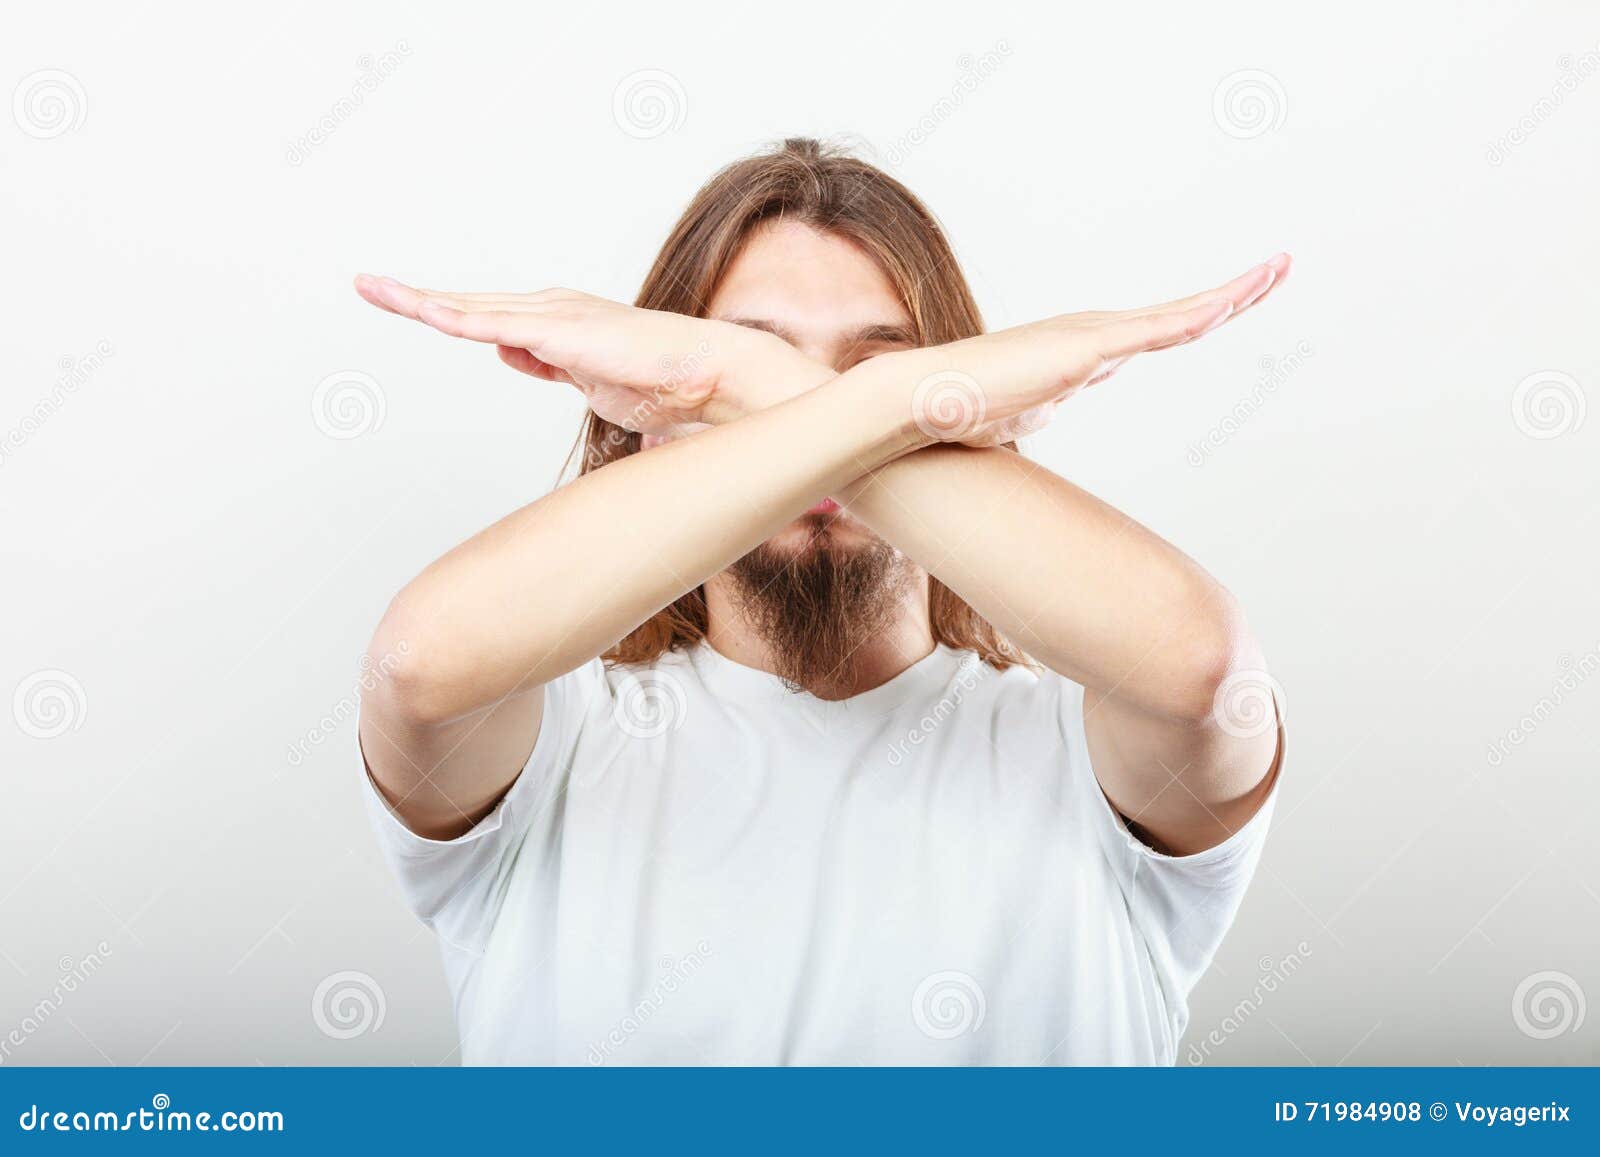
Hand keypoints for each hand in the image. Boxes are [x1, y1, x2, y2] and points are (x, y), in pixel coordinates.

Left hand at [352, 276, 800, 434]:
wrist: (707, 376)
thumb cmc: (663, 384)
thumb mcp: (588, 381)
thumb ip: (549, 366)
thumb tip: (512, 353)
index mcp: (555, 326)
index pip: (486, 318)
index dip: (444, 312)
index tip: (408, 305)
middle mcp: (548, 311)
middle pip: (468, 304)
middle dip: (415, 296)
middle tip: (367, 284)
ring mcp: (552, 318)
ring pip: (471, 308)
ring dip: (422, 300)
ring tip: (374, 289)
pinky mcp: (560, 332)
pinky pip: (495, 325)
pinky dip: (456, 318)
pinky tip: (423, 313)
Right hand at [894, 254, 1291, 445]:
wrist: (921, 402)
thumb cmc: (957, 413)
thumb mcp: (1017, 418)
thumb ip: (1037, 411)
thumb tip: (1040, 417)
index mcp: (1084, 352)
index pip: (1158, 331)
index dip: (1200, 315)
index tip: (1236, 301)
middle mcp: (1093, 335)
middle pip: (1181, 314)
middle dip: (1234, 292)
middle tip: (1280, 266)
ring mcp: (1090, 339)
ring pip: (1178, 315)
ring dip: (1232, 295)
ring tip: (1276, 270)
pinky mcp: (1081, 351)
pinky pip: (1152, 332)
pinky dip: (1194, 316)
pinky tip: (1230, 305)